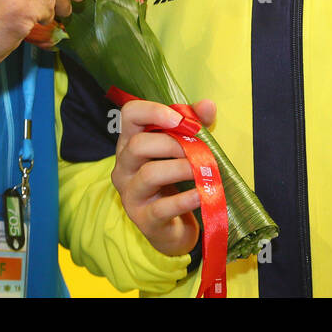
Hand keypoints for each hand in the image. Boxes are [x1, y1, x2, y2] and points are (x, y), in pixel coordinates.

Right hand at [111, 98, 218, 256]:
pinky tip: (201, 194)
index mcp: (130, 142)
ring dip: (182, 169)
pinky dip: (185, 199)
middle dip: (173, 144)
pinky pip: (162, 207)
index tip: (179, 119)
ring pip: (149, 174)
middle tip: (197, 150)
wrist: (174, 226)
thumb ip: (195, 124)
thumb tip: (207, 105)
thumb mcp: (185, 147)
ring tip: (203, 171)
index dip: (153, 111)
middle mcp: (124, 166)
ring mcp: (131, 194)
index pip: (130, 114)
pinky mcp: (144, 219)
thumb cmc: (176, 180)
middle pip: (138, 144)